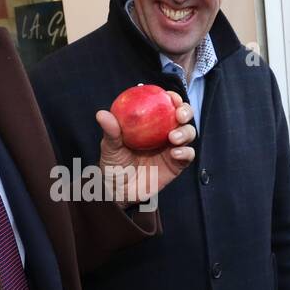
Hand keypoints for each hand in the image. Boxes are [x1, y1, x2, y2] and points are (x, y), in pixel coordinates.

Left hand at [95, 91, 195, 206]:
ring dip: (185, 132)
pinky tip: (175, 153)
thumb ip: (110, 132)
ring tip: (173, 138)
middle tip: (179, 114)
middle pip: (182, 116)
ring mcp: (172, 147)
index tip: (168, 96)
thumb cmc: (113, 166)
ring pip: (188, 133)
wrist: (119, 192)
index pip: (164, 104)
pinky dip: (185, 152)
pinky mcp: (177, 164)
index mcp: (149, 122)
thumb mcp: (110, 148)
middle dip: (185, 111)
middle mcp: (163, 132)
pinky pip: (187, 155)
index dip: (171, 97)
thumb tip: (102, 114)